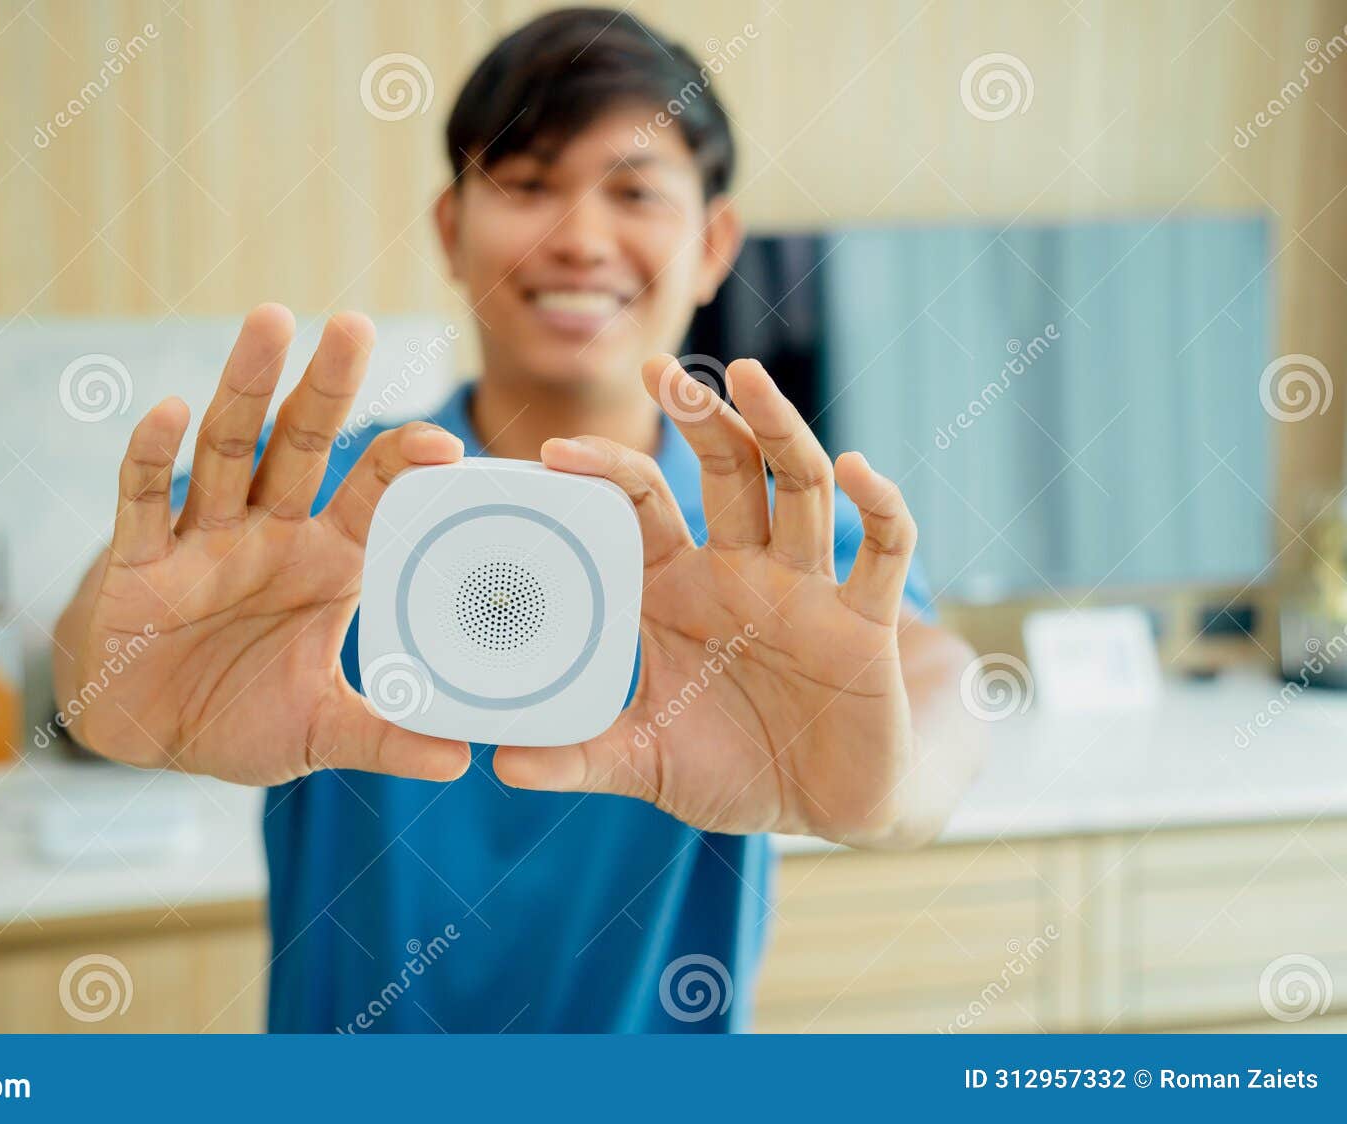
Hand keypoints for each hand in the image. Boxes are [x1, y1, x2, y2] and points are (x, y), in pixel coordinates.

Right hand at [63, 304, 469, 785]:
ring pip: (226, 451)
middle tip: (354, 324)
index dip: (402, 465)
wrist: (145, 737)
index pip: (370, 496)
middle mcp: (268, 533)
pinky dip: (152, 458)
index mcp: (325, 562)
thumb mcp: (320, 730)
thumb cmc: (237, 714)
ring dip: (245, 389)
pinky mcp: (138, 561)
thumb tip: (461, 759)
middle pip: (300, 445)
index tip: (446, 444)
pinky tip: (169, 412)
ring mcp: (202, 539)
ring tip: (270, 322)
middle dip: (325, 387)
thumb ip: (384, 737)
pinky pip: (144, 500)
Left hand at [493, 356, 924, 839]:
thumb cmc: (732, 771)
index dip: (608, 473)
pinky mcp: (865, 622)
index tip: (556, 452)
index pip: (643, 508)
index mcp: (682, 590)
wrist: (821, 813)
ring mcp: (807, 588)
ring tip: (746, 375)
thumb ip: (581, 756)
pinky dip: (878, 506)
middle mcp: (744, 572)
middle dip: (697, 415)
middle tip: (659, 370)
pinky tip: (858, 469)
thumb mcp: (646, 762)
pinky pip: (882, 549)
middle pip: (726, 469)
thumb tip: (500, 765)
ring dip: (777, 428)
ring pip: (798, 485)